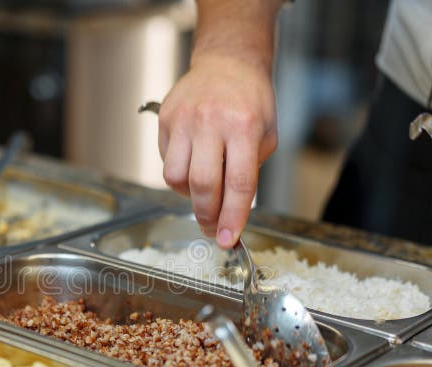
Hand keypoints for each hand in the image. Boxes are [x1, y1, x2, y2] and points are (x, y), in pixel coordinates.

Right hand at [158, 54, 277, 247]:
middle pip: (203, 184)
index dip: (232, 217)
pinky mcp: (166, 119)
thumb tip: (230, 211)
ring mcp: (184, 120)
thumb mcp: (266, 134)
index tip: (227, 239)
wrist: (227, 61)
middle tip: (211, 227)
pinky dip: (179, 174)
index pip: (238, 183)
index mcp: (244, 127)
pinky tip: (192, 164)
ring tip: (202, 188)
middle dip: (206, 215)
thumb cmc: (250, 100)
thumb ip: (250, 171)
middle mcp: (211, 122)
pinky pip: (166, 162)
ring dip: (188, 195)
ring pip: (175, 178)